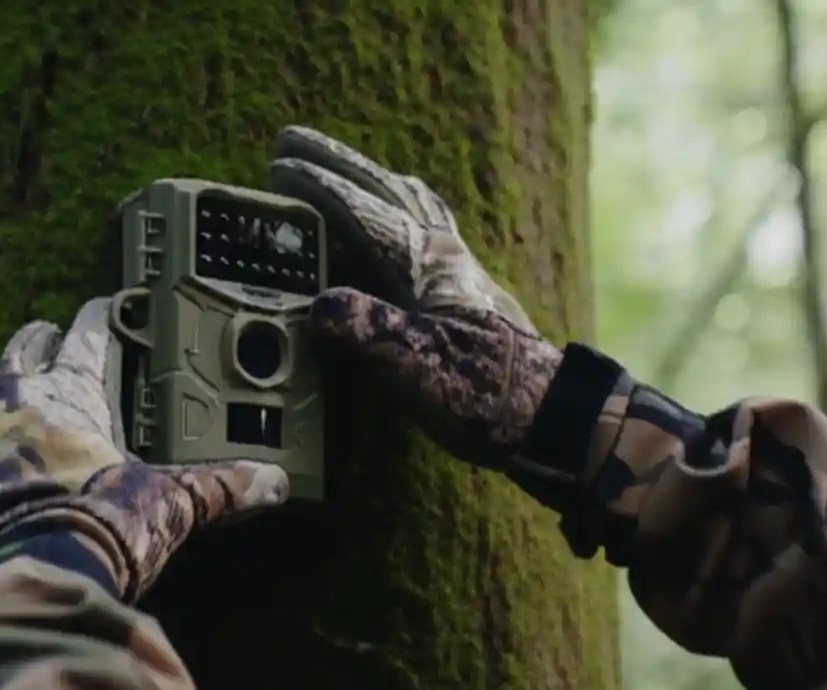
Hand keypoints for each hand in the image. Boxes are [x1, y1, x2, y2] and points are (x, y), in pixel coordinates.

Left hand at [0, 299, 289, 599]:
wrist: (30, 575)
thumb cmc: (102, 526)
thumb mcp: (171, 502)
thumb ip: (219, 488)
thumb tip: (273, 483)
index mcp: (70, 398)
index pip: (87, 340)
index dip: (97, 318)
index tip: (102, 304)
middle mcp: (14, 408)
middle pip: (19, 356)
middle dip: (33, 341)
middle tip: (41, 332)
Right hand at [268, 126, 558, 466]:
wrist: (548, 414)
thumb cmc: (485, 394)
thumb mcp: (416, 368)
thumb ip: (365, 331)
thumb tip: (319, 306)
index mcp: (423, 264)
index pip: (359, 208)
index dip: (315, 184)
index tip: (278, 164)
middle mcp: (441, 253)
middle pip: (382, 187)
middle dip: (332, 160)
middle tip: (290, 138)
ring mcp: (457, 264)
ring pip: (407, 198)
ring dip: (367, 175)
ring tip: (340, 164)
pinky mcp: (465, 285)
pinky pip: (426, 221)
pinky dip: (400, 201)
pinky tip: (400, 215)